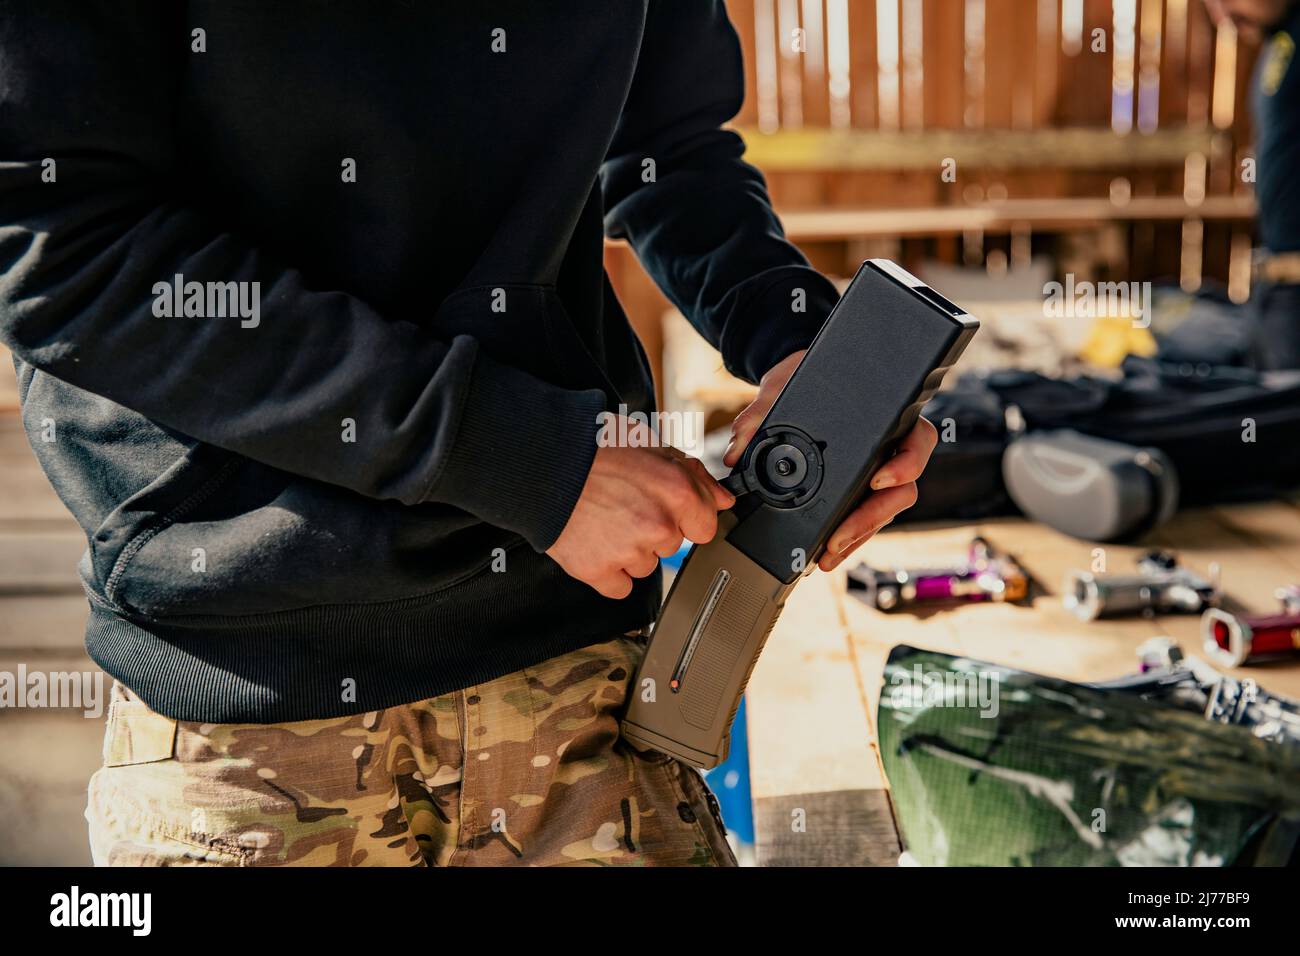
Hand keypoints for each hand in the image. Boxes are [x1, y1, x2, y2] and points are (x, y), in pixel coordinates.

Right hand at [548, 417, 733, 598]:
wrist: (540, 464)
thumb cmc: (592, 449)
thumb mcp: (651, 445)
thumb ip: (693, 475)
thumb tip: (722, 498)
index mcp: (677, 492)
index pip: (705, 527)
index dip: (686, 517)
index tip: (666, 509)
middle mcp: (658, 526)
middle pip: (671, 546)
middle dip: (653, 530)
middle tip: (623, 505)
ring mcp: (629, 553)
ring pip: (645, 566)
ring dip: (629, 551)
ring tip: (604, 520)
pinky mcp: (598, 572)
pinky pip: (619, 586)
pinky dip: (608, 571)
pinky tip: (595, 543)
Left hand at [724, 349, 937, 572]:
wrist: (797, 377)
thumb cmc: (802, 376)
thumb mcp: (782, 386)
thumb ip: (760, 413)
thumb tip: (738, 449)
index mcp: (888, 415)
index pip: (917, 442)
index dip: (905, 465)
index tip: (880, 480)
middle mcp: (891, 446)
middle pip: (902, 489)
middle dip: (872, 518)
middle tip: (841, 536)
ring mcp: (879, 470)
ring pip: (884, 510)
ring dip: (859, 535)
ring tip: (829, 554)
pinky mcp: (861, 488)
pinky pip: (865, 516)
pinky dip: (849, 536)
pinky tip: (828, 551)